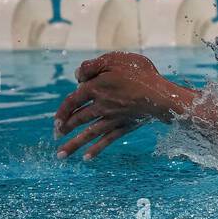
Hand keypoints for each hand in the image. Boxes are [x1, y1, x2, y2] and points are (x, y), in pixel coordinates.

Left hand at [53, 52, 190, 160]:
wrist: (162, 95)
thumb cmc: (140, 74)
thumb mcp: (114, 60)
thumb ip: (92, 66)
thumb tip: (77, 77)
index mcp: (95, 88)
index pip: (72, 101)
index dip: (62, 111)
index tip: (56, 121)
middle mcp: (101, 106)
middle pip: (78, 119)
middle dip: (65, 128)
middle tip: (56, 136)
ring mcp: (113, 118)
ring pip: (89, 133)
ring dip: (73, 144)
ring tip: (60, 156)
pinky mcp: (126, 126)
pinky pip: (108, 140)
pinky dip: (96, 149)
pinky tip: (87, 158)